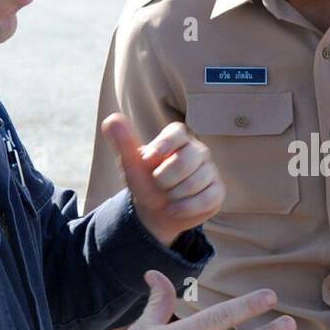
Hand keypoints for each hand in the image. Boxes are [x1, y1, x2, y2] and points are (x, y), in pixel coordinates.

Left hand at [101, 113, 223, 246]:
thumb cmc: (145, 181)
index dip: (164, 144)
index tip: (149, 159)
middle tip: (158, 184)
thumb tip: (112, 119)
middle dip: (164, 179)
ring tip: (168, 196)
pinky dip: (185, 208)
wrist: (157, 210)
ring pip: (195, 183)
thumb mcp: (131, 164)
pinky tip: (174, 209)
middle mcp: (198, 150)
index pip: (177, 132)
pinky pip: (206, 199)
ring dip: (173, 196)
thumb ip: (123, 142)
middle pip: (186, 161)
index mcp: (178, 138)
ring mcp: (210, 170)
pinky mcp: (218, 191)